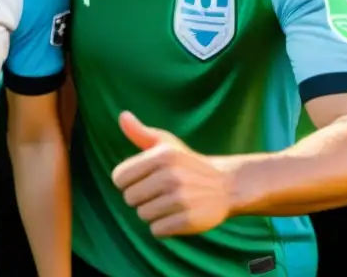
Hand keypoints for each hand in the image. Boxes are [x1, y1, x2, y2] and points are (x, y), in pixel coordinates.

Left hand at [111, 111, 233, 236]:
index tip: (142, 180)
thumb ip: (140, 132)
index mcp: (161, 155)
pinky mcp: (190, 220)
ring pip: (143, 215)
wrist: (227, 185)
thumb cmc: (187, 163)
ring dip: (152, 214)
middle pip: (130, 198)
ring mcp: (182, 198)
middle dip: (140, 199)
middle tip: (159, 193)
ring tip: (169, 204)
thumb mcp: (165, 144)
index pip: (119, 178)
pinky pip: (157, 231)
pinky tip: (176, 217)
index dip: (127, 182)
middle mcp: (171, 175)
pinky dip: (163, 228)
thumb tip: (123, 115)